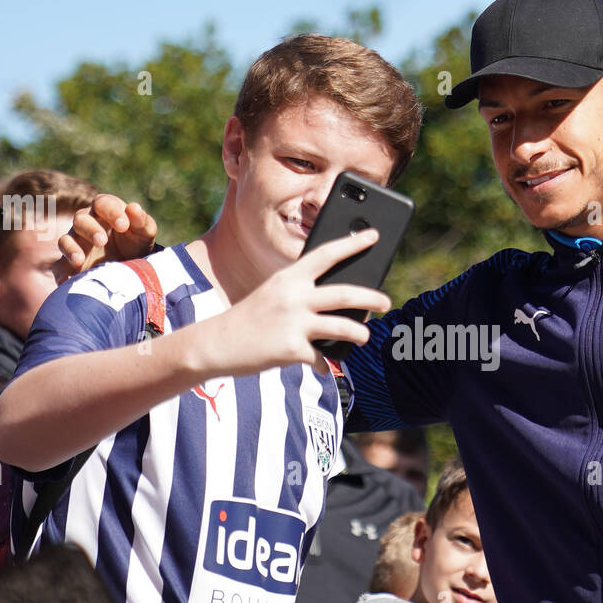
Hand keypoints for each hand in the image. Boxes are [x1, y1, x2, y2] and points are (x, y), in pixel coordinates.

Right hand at [54, 194, 157, 280]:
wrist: (131, 267)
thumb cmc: (137, 243)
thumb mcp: (145, 233)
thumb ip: (141, 221)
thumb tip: (134, 207)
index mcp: (105, 210)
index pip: (102, 203)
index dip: (111, 212)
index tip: (123, 226)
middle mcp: (86, 223)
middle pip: (80, 219)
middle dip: (90, 229)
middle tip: (102, 241)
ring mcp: (76, 243)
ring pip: (66, 240)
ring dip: (71, 249)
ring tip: (80, 260)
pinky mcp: (70, 264)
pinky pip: (60, 266)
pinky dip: (61, 273)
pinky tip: (64, 281)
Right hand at [191, 229, 390, 377]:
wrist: (215, 343)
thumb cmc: (249, 318)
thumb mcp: (273, 295)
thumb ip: (301, 294)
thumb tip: (339, 307)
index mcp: (288, 278)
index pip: (326, 254)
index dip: (352, 243)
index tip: (373, 235)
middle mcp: (294, 296)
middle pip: (345, 293)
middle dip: (371, 297)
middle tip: (386, 301)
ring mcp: (294, 323)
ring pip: (342, 327)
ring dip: (360, 333)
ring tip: (366, 335)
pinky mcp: (292, 349)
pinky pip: (320, 358)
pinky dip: (324, 364)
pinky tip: (324, 367)